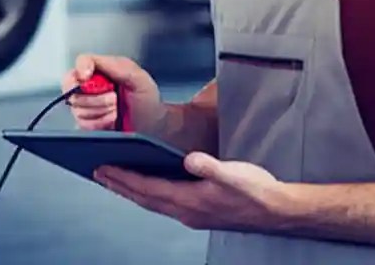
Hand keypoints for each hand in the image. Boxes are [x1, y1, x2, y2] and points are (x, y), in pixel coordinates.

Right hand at [61, 54, 165, 133]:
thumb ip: (117, 66)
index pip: (82, 61)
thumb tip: (92, 64)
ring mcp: (87, 103)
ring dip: (99, 111)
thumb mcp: (139, 78)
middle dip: (94, 96)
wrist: (152, 127)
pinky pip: (81, 122)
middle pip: (72, 85)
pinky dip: (98, 123)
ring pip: (76, 106)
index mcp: (104, 69)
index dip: (81, 69)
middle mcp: (92, 84)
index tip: (87, 77)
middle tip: (113, 98)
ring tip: (115, 110)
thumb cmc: (148, 101)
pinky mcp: (87, 121)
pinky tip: (111, 120)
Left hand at [94, 152, 296, 233]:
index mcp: (190, 201)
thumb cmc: (257, 191)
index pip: (148, 188)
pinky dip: (149, 194)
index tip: (103, 167)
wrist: (277, 211)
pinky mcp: (199, 213)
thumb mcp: (235, 174)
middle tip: (97, 172)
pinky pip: (164, 203)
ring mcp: (191, 214)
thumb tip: (189, 159)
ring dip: (132, 191)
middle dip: (119, 185)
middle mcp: (186, 211)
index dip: (124, 178)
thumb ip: (211, 167)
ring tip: (114, 179)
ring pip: (152, 202)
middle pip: (144, 198)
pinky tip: (148, 187)